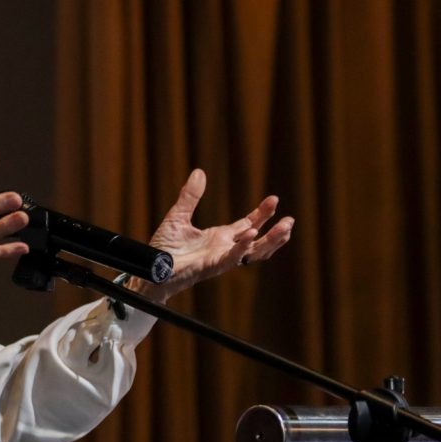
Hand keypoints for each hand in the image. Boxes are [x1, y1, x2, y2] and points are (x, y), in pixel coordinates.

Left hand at [129, 169, 293, 301]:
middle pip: (257, 242)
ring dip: (269, 242)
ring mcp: (219, 259)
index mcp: (220, 238)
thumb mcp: (178, 216)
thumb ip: (190, 196)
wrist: (150, 268)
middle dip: (275, 233)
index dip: (262, 214)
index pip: (248, 224)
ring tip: (284, 228)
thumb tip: (200, 172)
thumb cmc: (163, 249)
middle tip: (290, 220)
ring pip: (252, 253)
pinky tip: (251, 235)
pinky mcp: (210, 267)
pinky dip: (241, 247)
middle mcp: (224, 249)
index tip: (274, 199)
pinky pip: (231, 258)